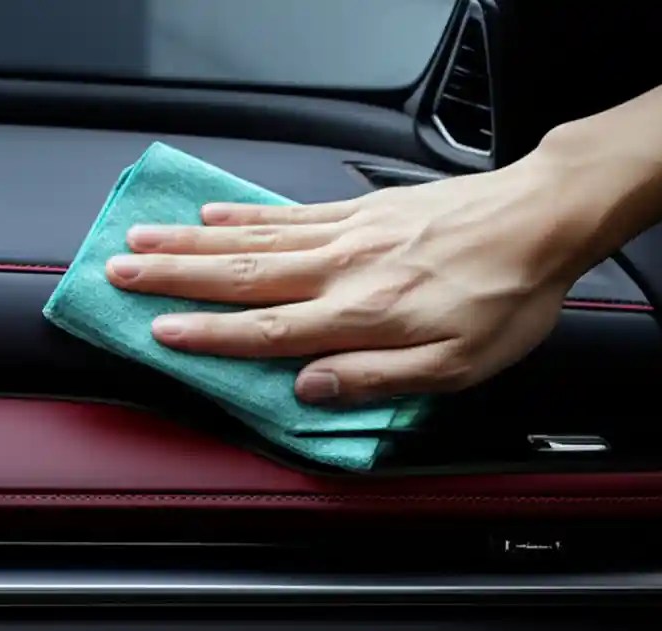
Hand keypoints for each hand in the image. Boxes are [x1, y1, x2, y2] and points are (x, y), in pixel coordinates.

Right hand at [105, 155, 609, 405]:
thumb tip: (308, 391)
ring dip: (192, 241)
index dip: (207, 333)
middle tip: (119, 272)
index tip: (156, 330)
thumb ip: (376, 381)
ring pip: (252, 239)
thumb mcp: (457, 367)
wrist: (542, 218)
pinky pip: (287, 211)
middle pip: (241, 276)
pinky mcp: (358, 209)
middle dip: (174, 276)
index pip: (266, 330)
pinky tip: (211, 212)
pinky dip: (243, 212)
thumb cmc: (506, 299)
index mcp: (359, 316)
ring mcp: (344, 233)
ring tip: (143, 239)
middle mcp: (339, 270)